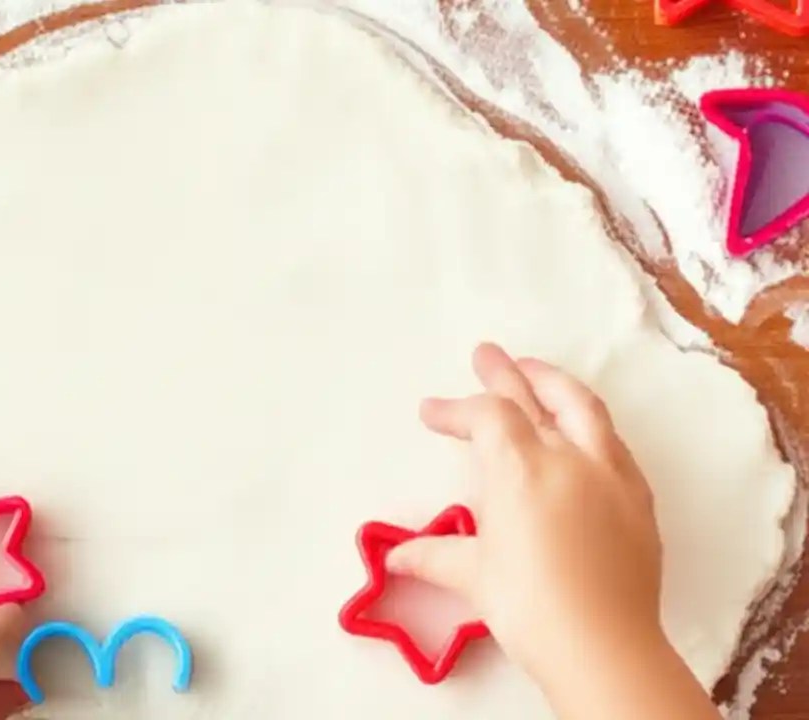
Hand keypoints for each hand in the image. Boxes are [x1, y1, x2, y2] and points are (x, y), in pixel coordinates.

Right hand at [387, 344, 718, 718]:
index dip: (456, 409)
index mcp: (520, 468)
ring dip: (555, 385)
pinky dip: (589, 425)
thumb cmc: (532, 608)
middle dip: (505, 372)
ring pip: (584, 408)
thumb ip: (436, 555)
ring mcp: (610, 474)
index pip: (486, 416)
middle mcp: (568, 457)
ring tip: (536, 373)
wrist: (603, 646)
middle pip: (535, 396)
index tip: (433, 412)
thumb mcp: (473, 576)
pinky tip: (582, 432)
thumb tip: (399, 556)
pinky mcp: (638, 499)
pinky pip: (612, 442)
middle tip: (486, 354)